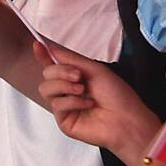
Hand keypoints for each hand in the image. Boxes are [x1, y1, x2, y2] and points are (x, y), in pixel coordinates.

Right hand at [34, 40, 159, 161]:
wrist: (127, 119)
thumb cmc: (118, 96)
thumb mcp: (94, 69)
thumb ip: (70, 58)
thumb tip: (50, 47)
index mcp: (75, 77)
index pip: (53, 64)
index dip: (43, 55)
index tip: (38, 45)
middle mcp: (68, 91)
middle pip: (46, 75)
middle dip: (61, 71)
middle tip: (78, 75)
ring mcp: (65, 106)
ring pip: (46, 89)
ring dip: (64, 85)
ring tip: (82, 89)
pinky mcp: (64, 120)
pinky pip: (57, 104)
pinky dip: (73, 101)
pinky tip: (87, 104)